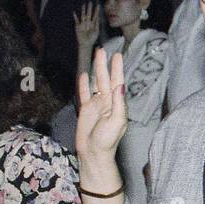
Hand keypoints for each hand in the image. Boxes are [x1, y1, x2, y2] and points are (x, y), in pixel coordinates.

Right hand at [73, 2, 99, 48]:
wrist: (86, 43)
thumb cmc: (92, 38)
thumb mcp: (96, 31)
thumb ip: (97, 24)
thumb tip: (99, 18)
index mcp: (93, 24)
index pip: (95, 15)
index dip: (96, 10)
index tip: (98, 5)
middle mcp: (88, 22)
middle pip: (89, 14)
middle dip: (89, 8)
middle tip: (90, 2)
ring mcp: (83, 24)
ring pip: (83, 15)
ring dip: (83, 10)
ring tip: (83, 5)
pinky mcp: (78, 26)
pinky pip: (76, 21)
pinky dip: (75, 17)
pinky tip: (74, 13)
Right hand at [76, 48, 128, 163]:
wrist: (93, 153)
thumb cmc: (107, 141)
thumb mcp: (116, 122)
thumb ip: (118, 104)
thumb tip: (120, 86)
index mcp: (117, 104)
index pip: (118, 82)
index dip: (117, 69)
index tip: (118, 55)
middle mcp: (108, 102)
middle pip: (106, 79)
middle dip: (105, 65)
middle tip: (104, 50)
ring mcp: (96, 105)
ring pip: (96, 83)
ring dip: (96, 70)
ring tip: (95, 56)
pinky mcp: (86, 110)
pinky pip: (84, 93)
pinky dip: (84, 84)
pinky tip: (84, 74)